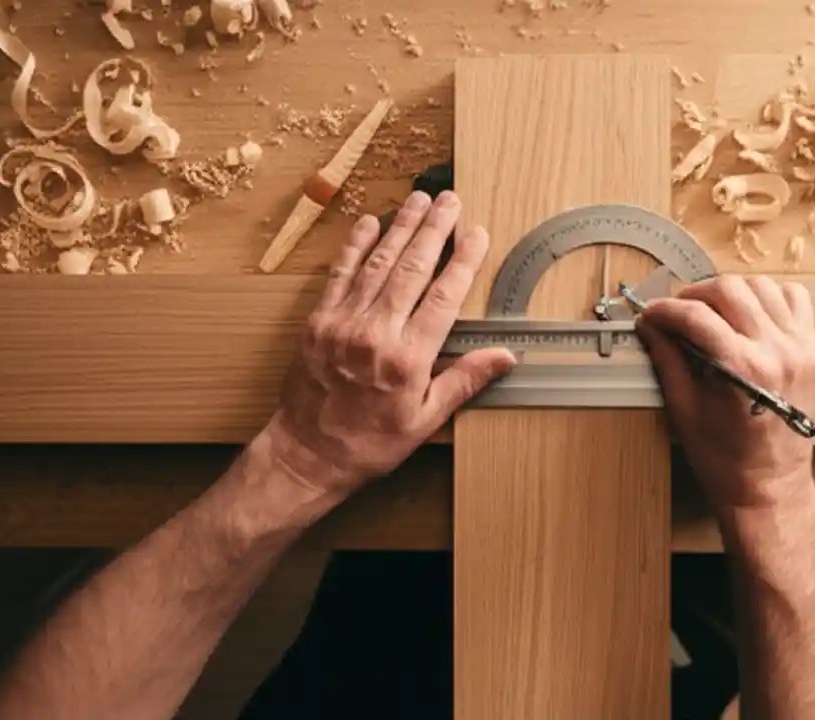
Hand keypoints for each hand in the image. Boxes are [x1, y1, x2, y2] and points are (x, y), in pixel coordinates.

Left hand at [263, 190, 515, 495]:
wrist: (309, 454)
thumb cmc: (370, 444)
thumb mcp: (425, 420)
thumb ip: (463, 381)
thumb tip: (505, 356)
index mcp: (408, 360)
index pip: (444, 297)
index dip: (463, 261)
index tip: (477, 234)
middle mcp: (376, 334)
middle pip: (412, 269)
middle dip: (434, 229)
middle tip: (450, 200)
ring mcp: (343, 323)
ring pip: (378, 264)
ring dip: (401, 228)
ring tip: (419, 199)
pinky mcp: (318, 321)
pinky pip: (340, 274)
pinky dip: (355, 245)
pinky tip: (370, 222)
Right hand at [635, 275, 814, 510]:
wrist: (770, 487)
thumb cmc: (727, 461)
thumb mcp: (685, 411)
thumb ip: (668, 361)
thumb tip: (651, 328)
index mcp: (743, 369)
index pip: (696, 315)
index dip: (666, 310)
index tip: (651, 314)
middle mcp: (776, 351)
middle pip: (730, 289)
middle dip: (695, 295)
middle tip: (678, 312)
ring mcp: (799, 347)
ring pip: (762, 286)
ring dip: (731, 292)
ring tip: (712, 311)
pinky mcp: (811, 350)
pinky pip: (796, 299)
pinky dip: (770, 296)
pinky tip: (750, 314)